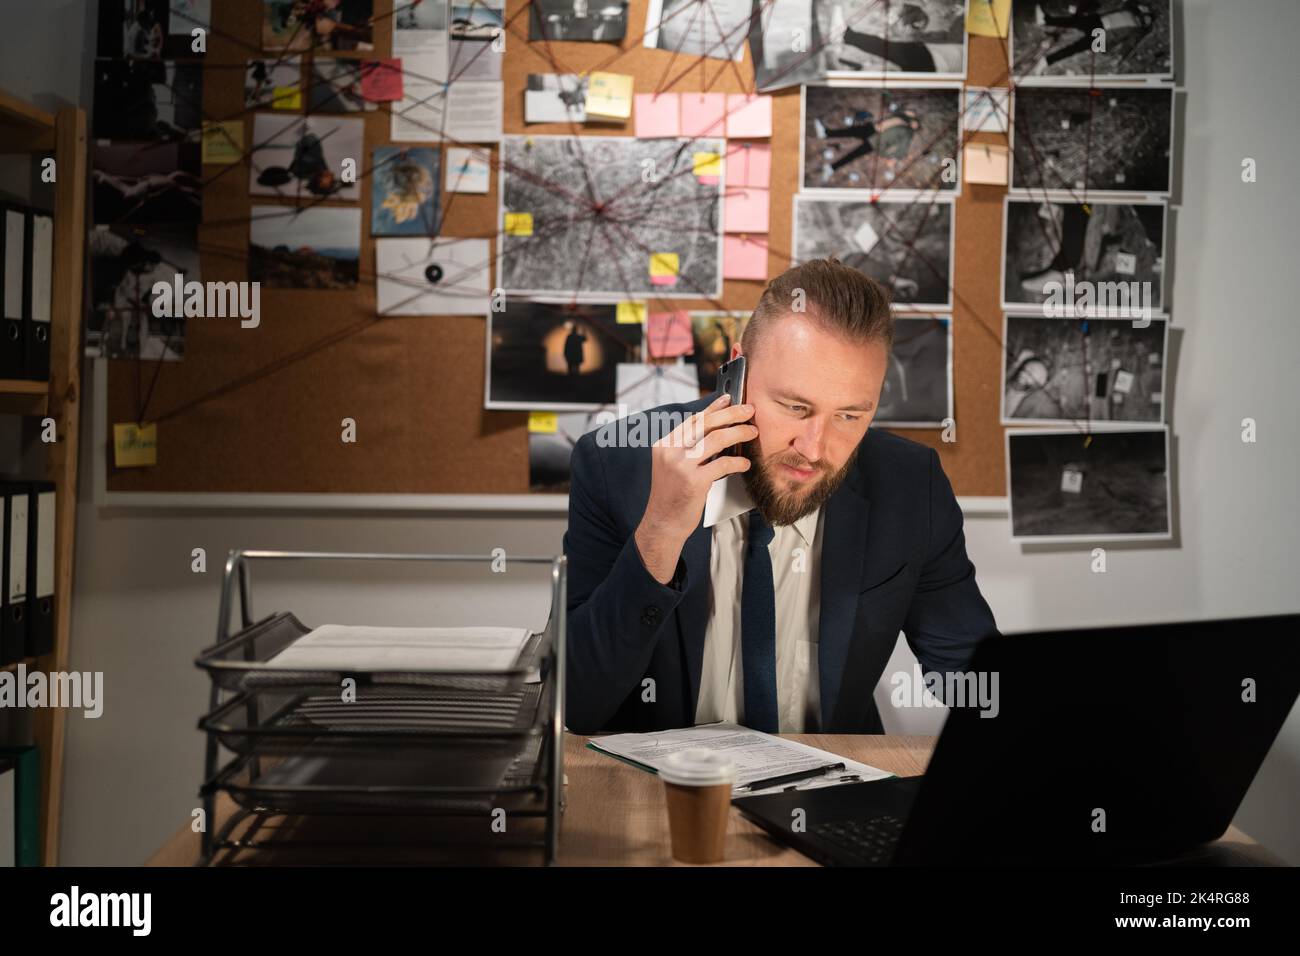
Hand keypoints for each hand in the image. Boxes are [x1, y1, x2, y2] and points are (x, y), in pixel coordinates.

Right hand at [634, 394, 756, 583]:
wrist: (663, 523)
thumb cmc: (672, 495)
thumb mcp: (673, 465)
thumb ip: (688, 447)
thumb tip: (717, 428)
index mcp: (664, 445)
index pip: (693, 420)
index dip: (713, 408)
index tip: (729, 399)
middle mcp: (670, 452)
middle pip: (706, 424)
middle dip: (732, 414)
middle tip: (749, 411)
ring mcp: (681, 466)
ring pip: (716, 439)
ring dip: (739, 433)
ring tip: (752, 432)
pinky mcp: (694, 482)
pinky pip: (722, 464)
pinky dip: (737, 462)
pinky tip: (745, 463)